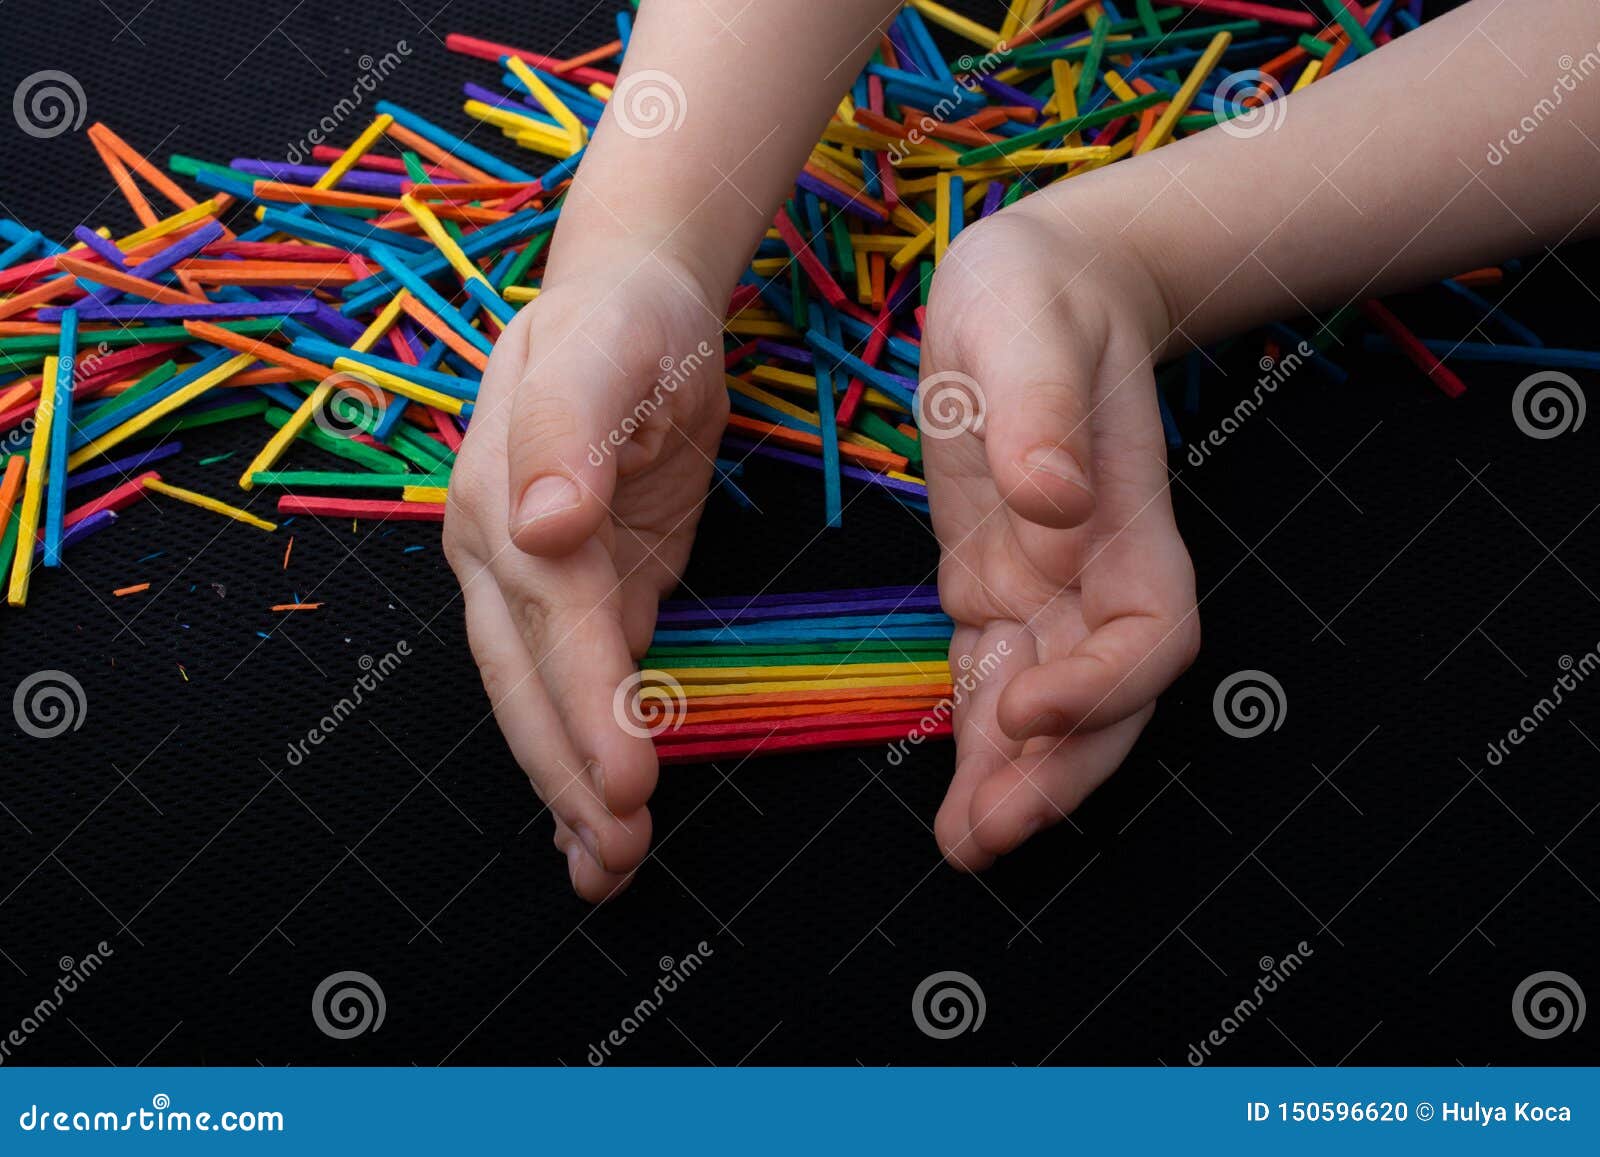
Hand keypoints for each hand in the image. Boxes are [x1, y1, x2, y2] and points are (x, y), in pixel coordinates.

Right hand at [443, 242, 728, 900]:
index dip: (586, 703)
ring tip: (607, 871)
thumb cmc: (617, 318)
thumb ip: (566, 433)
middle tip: (619, 858)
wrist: (635, 301)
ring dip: (574, 789)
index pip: (549, 624)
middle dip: (571, 775)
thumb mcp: (597, 351)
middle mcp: (505, 560)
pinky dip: (594, 751)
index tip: (628, 778)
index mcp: (496, 506)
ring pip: (549, 701)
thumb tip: (543, 529)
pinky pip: (590, 685)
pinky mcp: (597, 593)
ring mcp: (546, 585)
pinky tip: (604, 816)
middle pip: (530, 684)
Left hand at [919, 207, 1199, 869]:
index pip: (1145, 636)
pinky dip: (977, 735)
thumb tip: (1055, 501)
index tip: (1025, 708)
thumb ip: (1043, 410)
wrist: (1033, 283)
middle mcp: (1092, 569)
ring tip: (965, 843)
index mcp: (1125, 519)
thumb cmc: (1039, 292)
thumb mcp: (1030, 328)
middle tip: (986, 837)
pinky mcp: (992, 579)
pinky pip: (992, 675)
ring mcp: (1044, 583)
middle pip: (1100, 700)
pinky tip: (955, 787)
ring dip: (1012, 778)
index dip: (1099, 688)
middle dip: (1054, 774)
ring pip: (1044, 705)